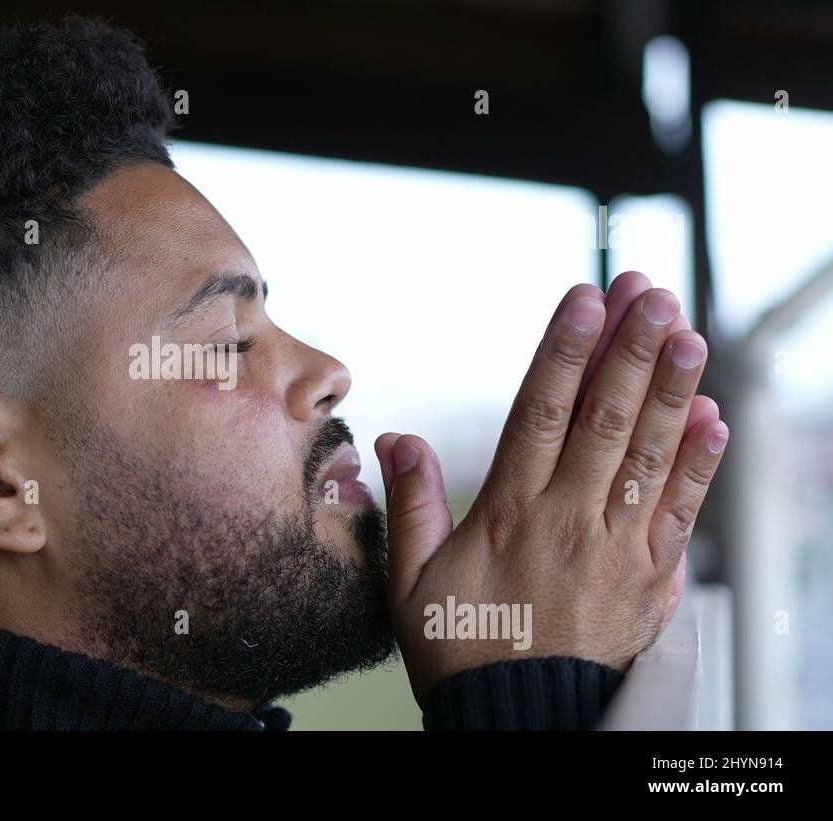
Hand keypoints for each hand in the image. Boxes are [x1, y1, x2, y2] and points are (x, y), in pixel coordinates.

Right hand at [376, 276, 727, 700]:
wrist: (522, 722)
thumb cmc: (463, 648)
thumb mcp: (410, 580)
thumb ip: (409, 505)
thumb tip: (397, 438)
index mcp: (509, 512)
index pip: (541, 413)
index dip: (565, 351)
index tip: (584, 301)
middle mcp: (569, 519)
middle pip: (605, 418)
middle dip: (630, 349)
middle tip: (649, 294)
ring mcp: (617, 547)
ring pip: (650, 453)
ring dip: (672, 388)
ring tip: (686, 334)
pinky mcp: (652, 577)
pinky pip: (681, 510)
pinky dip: (700, 463)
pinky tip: (712, 418)